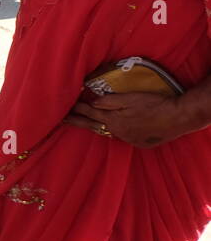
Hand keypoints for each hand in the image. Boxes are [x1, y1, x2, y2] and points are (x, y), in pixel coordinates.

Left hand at [64, 92, 193, 147]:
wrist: (178, 117)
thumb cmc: (155, 104)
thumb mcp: (131, 98)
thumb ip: (110, 101)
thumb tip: (93, 102)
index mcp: (113, 119)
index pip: (89, 113)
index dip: (76, 110)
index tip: (63, 109)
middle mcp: (117, 131)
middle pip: (93, 125)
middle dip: (77, 121)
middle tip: (62, 120)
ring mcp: (128, 138)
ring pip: (107, 132)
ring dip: (95, 127)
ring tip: (83, 123)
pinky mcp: (139, 142)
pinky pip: (121, 136)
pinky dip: (114, 131)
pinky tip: (112, 128)